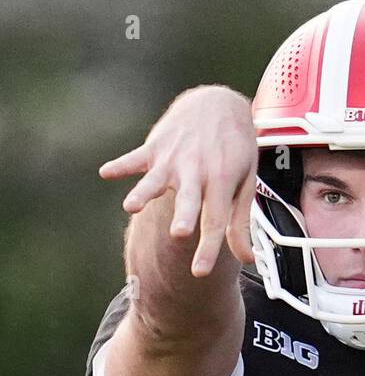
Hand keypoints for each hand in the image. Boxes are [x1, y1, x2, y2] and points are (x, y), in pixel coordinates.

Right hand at [99, 85, 257, 275]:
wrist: (218, 103)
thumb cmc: (234, 150)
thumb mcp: (244, 183)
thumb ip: (240, 222)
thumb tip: (247, 260)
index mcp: (222, 181)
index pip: (215, 221)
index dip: (208, 248)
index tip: (199, 272)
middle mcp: (197, 170)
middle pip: (189, 198)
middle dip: (184, 216)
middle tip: (179, 234)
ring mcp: (174, 158)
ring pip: (157, 178)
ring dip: (143, 193)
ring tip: (130, 208)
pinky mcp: (156, 147)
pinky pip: (136, 157)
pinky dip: (121, 165)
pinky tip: (105, 172)